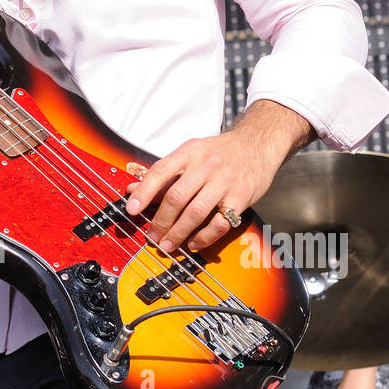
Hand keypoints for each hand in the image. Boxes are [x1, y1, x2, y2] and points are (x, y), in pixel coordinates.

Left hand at [123, 130, 280, 252]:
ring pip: (196, 212)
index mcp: (189, 152)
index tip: (131, 210)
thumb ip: (164, 175)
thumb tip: (132, 191)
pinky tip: (194, 242)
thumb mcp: (191, 154)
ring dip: (178, 233)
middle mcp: (206, 165)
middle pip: (176, 197)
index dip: (144, 192)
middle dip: (161, 221)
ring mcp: (225, 181)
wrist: (257, 144)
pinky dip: (204, 237)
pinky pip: (220, 223)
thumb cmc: (219, 152)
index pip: (161, 171)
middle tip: (152, 237)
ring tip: (167, 245)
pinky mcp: (241, 197)